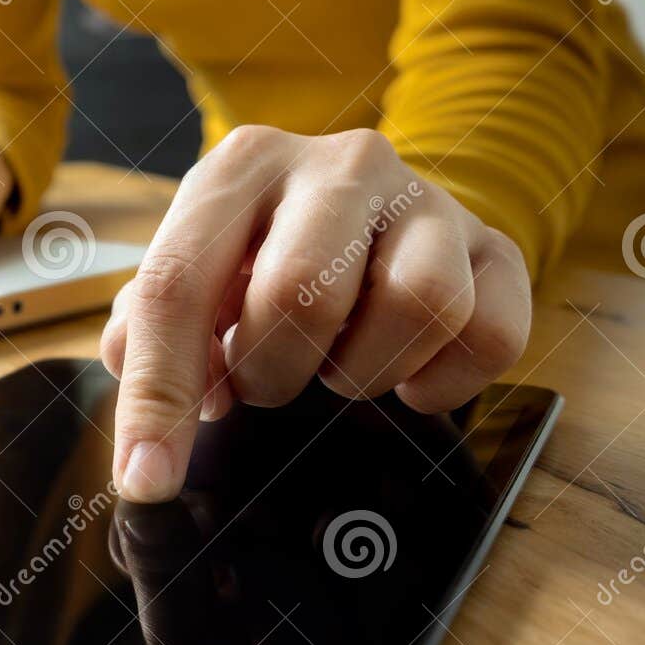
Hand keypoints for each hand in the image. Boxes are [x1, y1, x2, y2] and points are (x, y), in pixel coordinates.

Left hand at [100, 126, 531, 502]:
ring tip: (335, 363)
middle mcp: (340, 164)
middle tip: (266, 379)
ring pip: (416, 304)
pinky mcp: (496, 247)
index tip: (148, 479)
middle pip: (301, 293)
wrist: (367, 213)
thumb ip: (148, 340)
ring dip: (362, 370)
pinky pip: (491, 336)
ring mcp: (428, 200)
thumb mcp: (191, 277)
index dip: (158, 393)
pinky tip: (406, 372)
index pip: (180, 283)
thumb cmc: (259, 256)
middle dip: (271, 372)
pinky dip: (443, 382)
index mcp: (242, 167)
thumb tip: (150, 441)